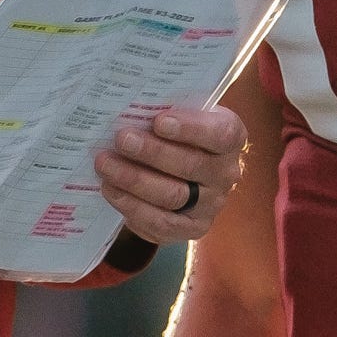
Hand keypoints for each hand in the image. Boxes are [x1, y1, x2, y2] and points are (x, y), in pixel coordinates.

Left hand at [94, 103, 247, 245]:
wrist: (180, 168)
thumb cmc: (176, 132)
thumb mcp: (180, 114)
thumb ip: (165, 109)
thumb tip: (127, 108)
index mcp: (230, 137)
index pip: (220, 134)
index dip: (190, 128)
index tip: (159, 121)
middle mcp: (226, 173)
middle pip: (190, 166)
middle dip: (151, 152)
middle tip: (121, 139)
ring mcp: (210, 205)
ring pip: (172, 195)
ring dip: (134, 180)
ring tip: (105, 164)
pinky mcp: (191, 229)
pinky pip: (161, 223)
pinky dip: (132, 206)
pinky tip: (111, 190)